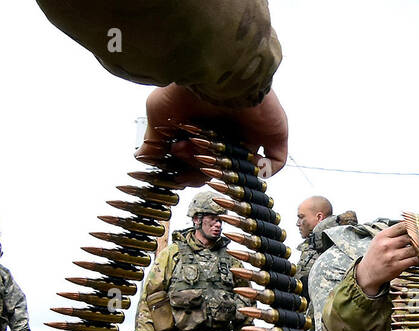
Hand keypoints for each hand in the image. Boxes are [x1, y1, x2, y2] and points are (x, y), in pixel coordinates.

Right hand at [137, 85, 287, 184]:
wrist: (217, 70)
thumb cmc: (186, 87)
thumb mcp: (160, 113)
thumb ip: (154, 140)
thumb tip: (143, 159)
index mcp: (205, 129)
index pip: (198, 163)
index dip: (186, 171)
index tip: (175, 173)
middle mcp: (227, 133)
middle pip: (217, 169)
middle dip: (198, 168)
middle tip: (184, 152)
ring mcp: (251, 134)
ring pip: (241, 169)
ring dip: (222, 169)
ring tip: (204, 152)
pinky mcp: (273, 133)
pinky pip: (275, 161)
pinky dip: (263, 170)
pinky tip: (244, 164)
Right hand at [354, 222, 418, 296]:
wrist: (367, 273)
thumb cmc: (375, 256)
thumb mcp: (379, 240)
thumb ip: (392, 233)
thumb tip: (409, 225)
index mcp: (382, 236)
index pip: (402, 226)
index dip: (413, 225)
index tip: (418, 227)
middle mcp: (387, 245)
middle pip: (410, 237)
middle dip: (418, 238)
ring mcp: (392, 256)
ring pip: (413, 249)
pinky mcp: (396, 267)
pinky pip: (413, 260)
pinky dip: (417, 259)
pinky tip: (416, 258)